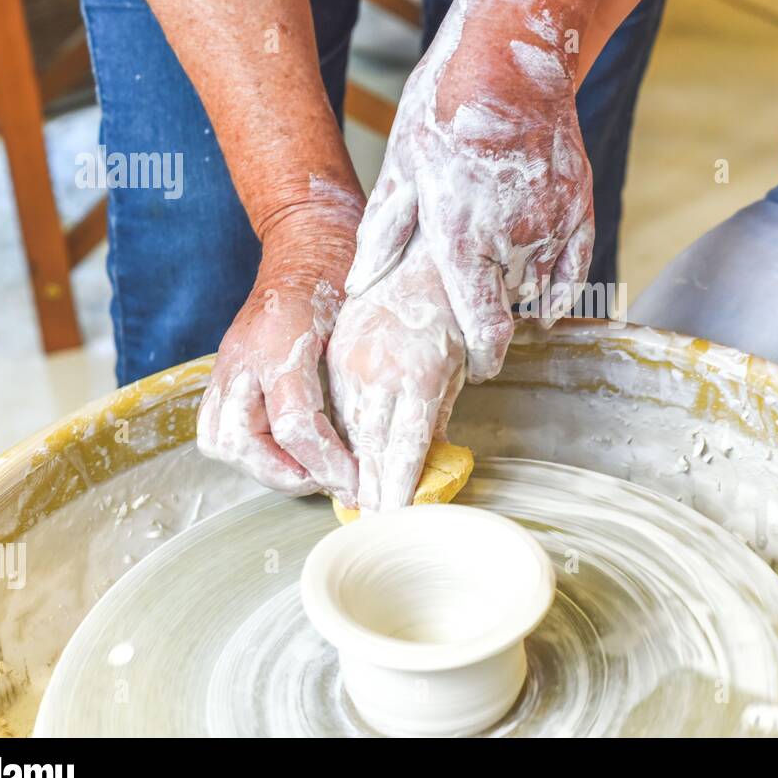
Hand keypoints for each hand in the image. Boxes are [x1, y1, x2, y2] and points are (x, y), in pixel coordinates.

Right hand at [197, 203, 360, 504]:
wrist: (306, 240)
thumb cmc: (345, 277)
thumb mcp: (365, 324)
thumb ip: (371, 380)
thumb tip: (409, 438)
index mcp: (282, 341)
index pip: (296, 424)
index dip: (329, 464)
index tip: (358, 481)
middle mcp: (245, 356)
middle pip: (241, 443)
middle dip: (288, 474)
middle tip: (329, 481)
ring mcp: (227, 364)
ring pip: (219, 440)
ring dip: (263, 467)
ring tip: (308, 473)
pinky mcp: (223, 372)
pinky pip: (215, 426)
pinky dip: (248, 451)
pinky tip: (287, 454)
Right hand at [327, 231, 465, 511]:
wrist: (405, 258)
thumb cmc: (440, 309)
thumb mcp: (454, 359)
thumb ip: (440, 410)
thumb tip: (433, 458)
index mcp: (418, 375)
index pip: (404, 447)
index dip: (396, 487)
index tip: (392, 516)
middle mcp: (379, 372)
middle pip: (367, 446)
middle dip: (366, 487)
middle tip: (368, 519)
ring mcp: (348, 363)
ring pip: (340, 431)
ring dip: (343, 467)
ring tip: (350, 495)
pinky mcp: (329, 356)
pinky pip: (322, 407)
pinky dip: (328, 435)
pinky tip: (333, 455)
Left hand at [346, 0, 594, 382]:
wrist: (507, 57)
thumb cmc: (443, 111)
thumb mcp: (399, 169)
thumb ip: (383, 236)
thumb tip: (359, 288)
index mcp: (463, 238)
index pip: (484, 327)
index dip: (482, 358)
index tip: (476, 369)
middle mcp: (514, 238)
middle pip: (508, 307)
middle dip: (491, 317)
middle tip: (470, 316)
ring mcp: (553, 222)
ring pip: (539, 284)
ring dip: (518, 292)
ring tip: (496, 282)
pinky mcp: (580, 204)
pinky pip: (576, 265)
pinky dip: (561, 286)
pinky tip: (545, 302)